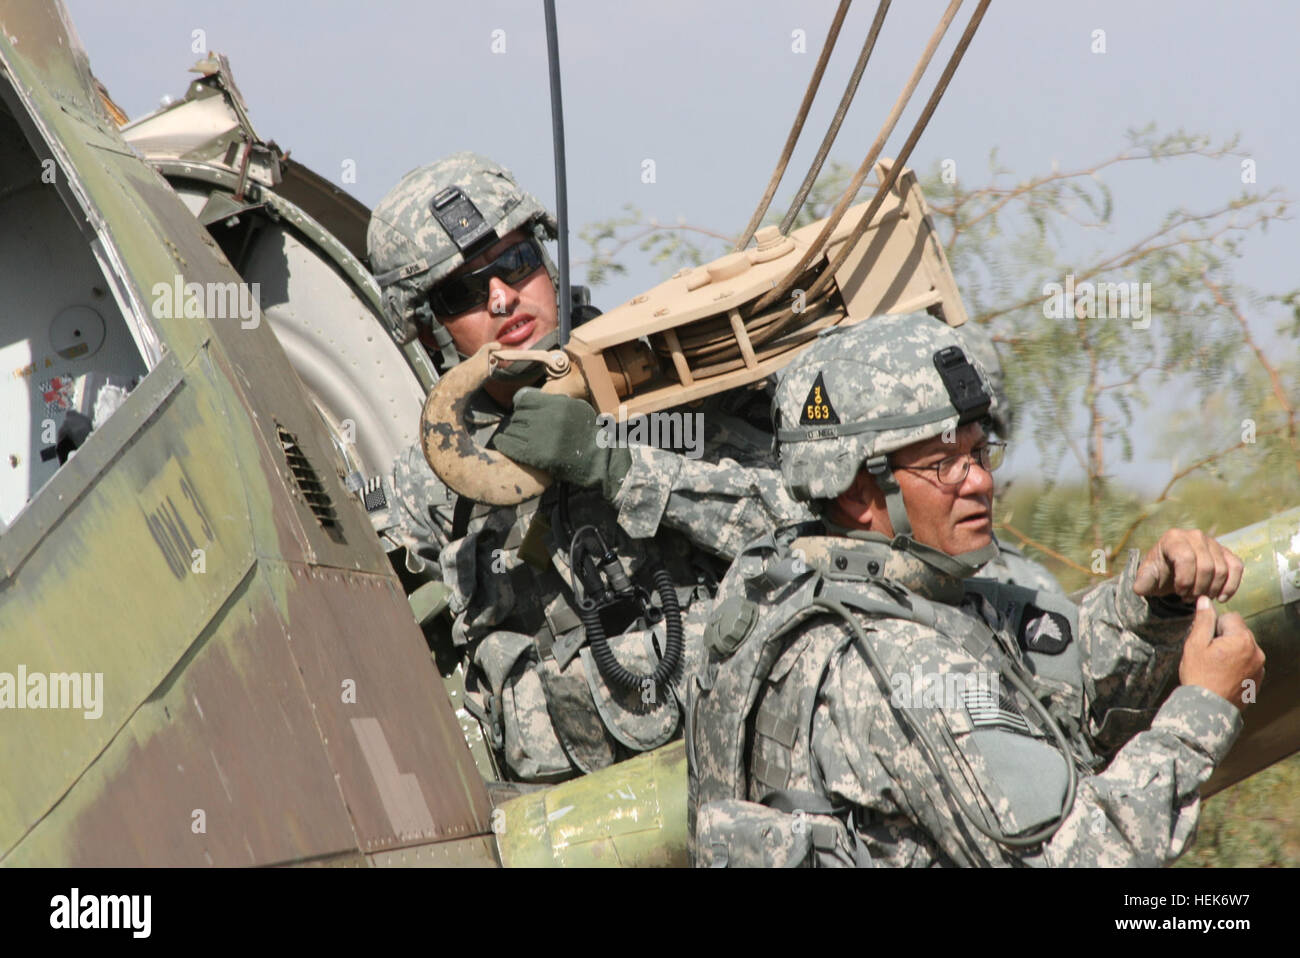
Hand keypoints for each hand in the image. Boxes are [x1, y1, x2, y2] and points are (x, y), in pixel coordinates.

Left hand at [492, 388, 630, 498]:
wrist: (597, 460)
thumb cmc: (587, 434)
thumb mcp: (577, 408)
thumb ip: (556, 402)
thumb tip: (535, 396)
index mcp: (558, 404)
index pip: (526, 400)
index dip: (522, 406)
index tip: (524, 413)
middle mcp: (548, 418)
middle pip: (518, 415)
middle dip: (518, 422)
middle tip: (522, 429)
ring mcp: (541, 436)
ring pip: (513, 429)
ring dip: (512, 434)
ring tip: (516, 438)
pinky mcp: (537, 454)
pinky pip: (510, 445)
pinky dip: (504, 444)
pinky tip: (503, 444)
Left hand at [1133, 529, 1243, 602]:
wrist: (1170, 570)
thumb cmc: (1159, 572)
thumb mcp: (1147, 577)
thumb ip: (1143, 581)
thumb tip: (1139, 589)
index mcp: (1173, 538)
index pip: (1186, 558)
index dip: (1185, 580)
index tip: (1179, 593)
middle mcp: (1195, 536)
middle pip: (1207, 566)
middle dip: (1199, 588)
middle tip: (1189, 598)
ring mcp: (1213, 543)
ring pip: (1222, 569)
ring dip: (1212, 590)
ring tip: (1199, 597)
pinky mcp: (1226, 552)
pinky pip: (1236, 567)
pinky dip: (1231, 585)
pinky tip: (1220, 598)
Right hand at [1178, 596, 1264, 710]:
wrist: (1208, 707)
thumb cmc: (1200, 676)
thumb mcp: (1195, 644)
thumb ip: (1203, 621)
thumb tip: (1205, 601)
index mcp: (1242, 640)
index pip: (1231, 618)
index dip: (1216, 626)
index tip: (1207, 641)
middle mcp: (1256, 651)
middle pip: (1240, 632)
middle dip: (1226, 638)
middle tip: (1210, 654)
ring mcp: (1259, 666)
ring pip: (1244, 647)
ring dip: (1232, 651)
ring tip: (1217, 666)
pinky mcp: (1258, 678)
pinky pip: (1248, 662)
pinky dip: (1238, 664)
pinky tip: (1224, 674)